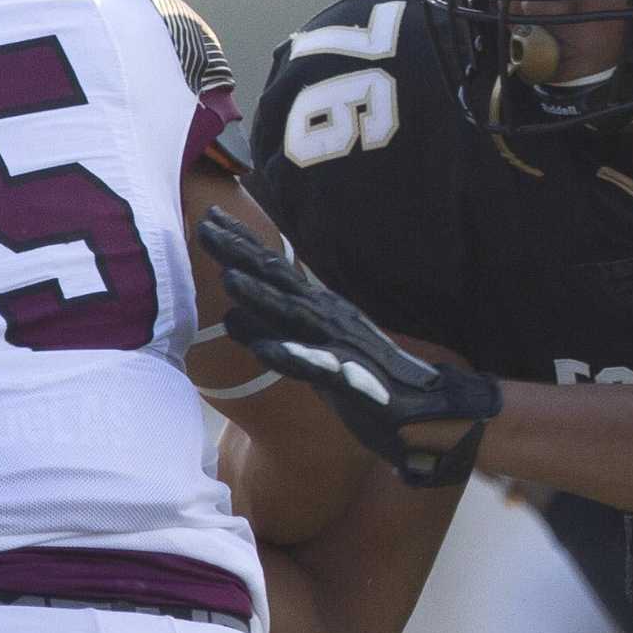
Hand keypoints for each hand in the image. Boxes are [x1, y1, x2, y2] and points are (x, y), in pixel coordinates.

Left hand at [197, 207, 501, 486]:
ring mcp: (342, 347)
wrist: (427, 414)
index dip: (242, 245)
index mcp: (320, 311)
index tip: (210, 218)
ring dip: (263, 298)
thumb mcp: (310, 355)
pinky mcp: (354, 383)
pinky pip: (319, 369)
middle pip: (280, 281)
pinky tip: (265, 351)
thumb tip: (231, 318)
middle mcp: (330, 320)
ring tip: (229, 278)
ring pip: (296, 318)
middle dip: (242, 253)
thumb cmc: (364, 382)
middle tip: (206, 224)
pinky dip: (293, 357)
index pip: (275, 271)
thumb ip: (275, 335)